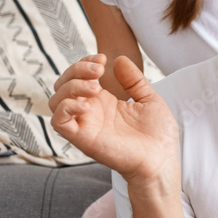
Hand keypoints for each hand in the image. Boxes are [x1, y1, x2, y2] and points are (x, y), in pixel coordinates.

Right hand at [50, 54, 178, 183]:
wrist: (161, 159)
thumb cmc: (158, 134)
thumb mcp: (148, 98)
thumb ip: (133, 80)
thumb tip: (118, 59)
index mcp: (104, 101)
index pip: (79, 77)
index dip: (84, 63)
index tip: (102, 58)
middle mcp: (90, 112)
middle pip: (63, 85)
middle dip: (76, 70)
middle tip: (98, 69)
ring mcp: (85, 125)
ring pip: (56, 101)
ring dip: (71, 86)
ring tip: (95, 86)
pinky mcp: (83, 139)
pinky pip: (59, 122)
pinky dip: (66, 107)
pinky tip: (87, 104)